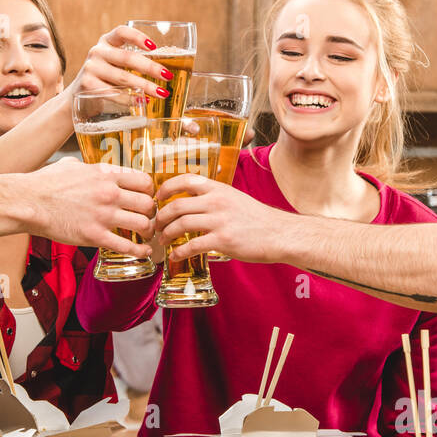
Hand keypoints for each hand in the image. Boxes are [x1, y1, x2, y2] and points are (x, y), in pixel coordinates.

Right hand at [21, 157, 154, 255]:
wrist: (28, 202)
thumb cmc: (45, 183)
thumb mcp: (71, 165)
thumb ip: (88, 168)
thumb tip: (91, 168)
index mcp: (106, 174)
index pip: (144, 181)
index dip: (150, 191)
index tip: (147, 198)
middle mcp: (109, 193)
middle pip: (148, 203)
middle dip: (151, 212)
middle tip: (148, 218)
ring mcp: (103, 215)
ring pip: (142, 224)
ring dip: (147, 231)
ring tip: (145, 235)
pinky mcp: (94, 236)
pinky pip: (126, 246)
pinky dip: (139, 251)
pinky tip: (143, 252)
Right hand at [63, 26, 170, 104]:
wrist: (76, 96)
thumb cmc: (104, 78)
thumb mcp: (114, 63)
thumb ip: (132, 62)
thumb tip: (165, 72)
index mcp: (106, 41)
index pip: (122, 32)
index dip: (138, 37)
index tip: (154, 47)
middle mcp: (97, 51)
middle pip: (128, 58)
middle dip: (151, 68)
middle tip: (168, 76)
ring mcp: (90, 68)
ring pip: (123, 77)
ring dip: (145, 86)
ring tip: (162, 93)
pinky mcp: (87, 85)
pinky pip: (114, 93)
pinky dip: (131, 99)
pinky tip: (142, 102)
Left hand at [154, 173, 289, 263]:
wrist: (279, 233)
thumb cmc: (257, 218)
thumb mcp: (234, 198)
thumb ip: (214, 197)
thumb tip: (192, 201)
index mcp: (219, 188)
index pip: (185, 179)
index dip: (166, 188)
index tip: (157, 198)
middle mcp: (217, 202)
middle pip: (177, 205)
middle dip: (161, 217)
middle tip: (156, 225)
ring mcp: (219, 221)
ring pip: (181, 225)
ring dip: (167, 234)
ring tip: (163, 240)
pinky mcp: (223, 240)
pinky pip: (192, 245)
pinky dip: (179, 252)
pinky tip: (175, 256)